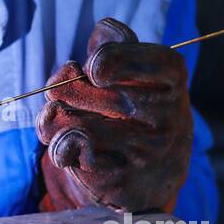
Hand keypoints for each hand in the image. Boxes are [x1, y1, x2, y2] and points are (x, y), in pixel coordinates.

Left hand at [35, 17, 191, 212]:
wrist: (154, 175)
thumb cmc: (134, 109)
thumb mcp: (133, 72)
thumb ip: (113, 48)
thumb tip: (97, 39)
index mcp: (172, 79)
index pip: (138, 60)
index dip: (109, 59)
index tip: (92, 70)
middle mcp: (169, 117)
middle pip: (93, 91)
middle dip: (62, 90)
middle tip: (55, 92)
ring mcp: (149, 154)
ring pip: (75, 126)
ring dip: (51, 120)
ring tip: (53, 118)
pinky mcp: (125, 184)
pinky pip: (73, 156)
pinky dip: (60, 148)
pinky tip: (67, 148)